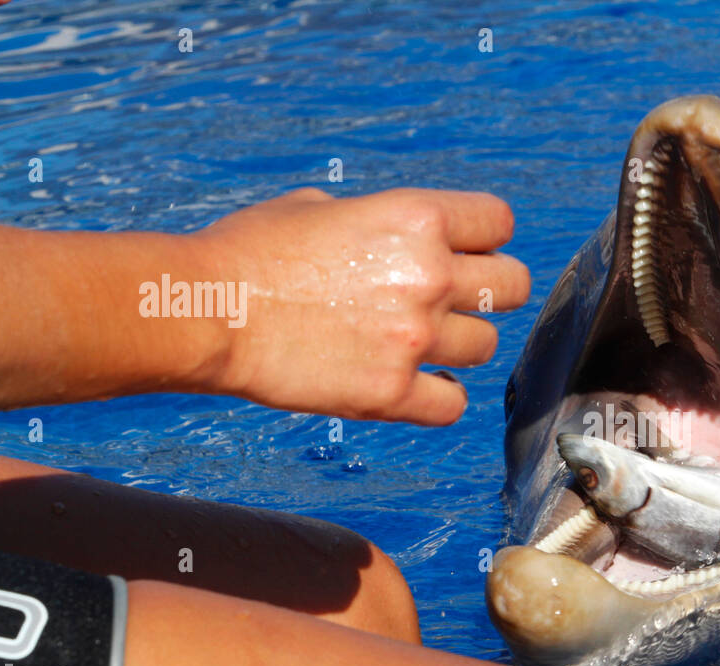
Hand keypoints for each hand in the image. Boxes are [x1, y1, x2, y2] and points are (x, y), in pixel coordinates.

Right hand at [193, 187, 529, 425]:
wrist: (207, 311)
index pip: (499, 223)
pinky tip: (417, 385)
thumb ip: (379, 221)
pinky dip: (441, 396)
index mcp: (415, 218)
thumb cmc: (250, 253)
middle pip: (513, 287)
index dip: (485, 237)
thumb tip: (403, 236)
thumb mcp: (319, 207)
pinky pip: (454, 404)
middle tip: (461, 301)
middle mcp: (428, 276)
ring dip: (460, 345)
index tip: (467, 250)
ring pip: (486, 347)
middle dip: (493, 292)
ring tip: (421, 343)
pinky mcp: (391, 393)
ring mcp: (414, 338)